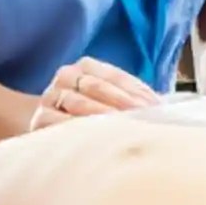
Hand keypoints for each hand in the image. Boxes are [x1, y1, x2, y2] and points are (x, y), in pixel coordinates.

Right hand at [28, 57, 160, 131]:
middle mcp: (66, 75)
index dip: (137, 92)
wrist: (53, 128)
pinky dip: (79, 130)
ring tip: (125, 130)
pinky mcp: (40, 119)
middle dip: (123, 106)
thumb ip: (133, 98)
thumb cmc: (93, 115)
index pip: (115, 76)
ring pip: (79, 104)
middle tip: (144, 121)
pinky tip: (97, 139)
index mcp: (86, 65)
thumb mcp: (112, 100)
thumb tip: (165, 108)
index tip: (156, 109)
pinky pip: (60, 123)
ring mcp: (50, 95)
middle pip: (98, 88)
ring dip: (104, 118)